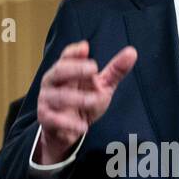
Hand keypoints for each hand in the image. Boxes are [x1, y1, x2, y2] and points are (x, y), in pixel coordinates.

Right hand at [34, 41, 137, 163]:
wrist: (67, 131)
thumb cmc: (83, 102)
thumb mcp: (101, 86)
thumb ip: (115, 71)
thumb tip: (132, 52)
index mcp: (65, 70)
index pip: (66, 56)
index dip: (74, 51)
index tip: (85, 48)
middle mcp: (52, 82)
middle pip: (58, 71)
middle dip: (75, 69)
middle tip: (93, 70)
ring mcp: (47, 100)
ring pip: (59, 96)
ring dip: (78, 98)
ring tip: (95, 101)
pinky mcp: (45, 118)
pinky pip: (54, 119)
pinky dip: (69, 123)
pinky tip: (83, 127)